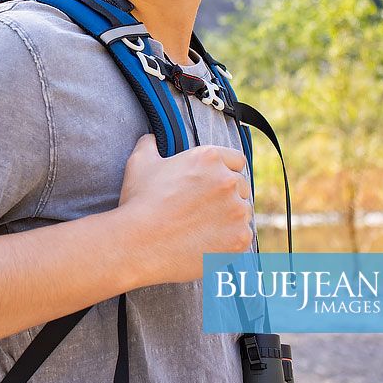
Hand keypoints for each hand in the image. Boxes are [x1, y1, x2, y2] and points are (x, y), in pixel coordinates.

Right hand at [117, 134, 253, 284]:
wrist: (140, 245)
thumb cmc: (139, 202)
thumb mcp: (140, 163)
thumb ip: (150, 144)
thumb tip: (152, 138)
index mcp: (209, 158)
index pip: (236, 160)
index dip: (225, 170)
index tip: (212, 183)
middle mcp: (228, 181)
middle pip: (241, 186)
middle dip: (226, 195)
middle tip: (204, 208)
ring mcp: (237, 211)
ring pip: (242, 212)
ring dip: (229, 217)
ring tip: (203, 228)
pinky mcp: (240, 238)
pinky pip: (242, 236)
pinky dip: (229, 241)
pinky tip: (207, 243)